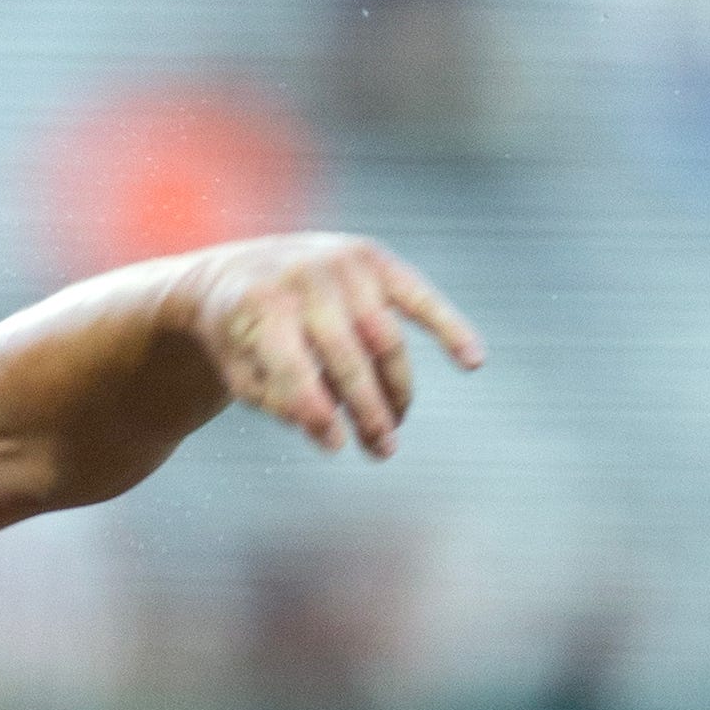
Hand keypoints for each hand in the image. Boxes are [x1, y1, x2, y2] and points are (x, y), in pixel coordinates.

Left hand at [181, 233, 483, 456]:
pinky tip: (474, 360)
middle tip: (382, 451)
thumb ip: (280, 404)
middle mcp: (303, 280)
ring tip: (394, 424)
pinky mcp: (371, 258)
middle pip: (348, 360)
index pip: (297, 370)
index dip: (318, 413)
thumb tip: (333, 435)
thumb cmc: (239, 337)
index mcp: (260, 308)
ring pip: (385, 340)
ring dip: (397, 389)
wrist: (235, 272)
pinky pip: (418, 297)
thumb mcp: (240, 373)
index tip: (337, 445)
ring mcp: (341, 265)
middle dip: (369, 412)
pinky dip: (449, 327)